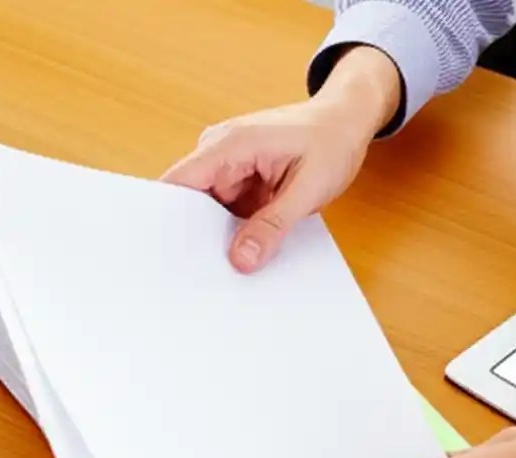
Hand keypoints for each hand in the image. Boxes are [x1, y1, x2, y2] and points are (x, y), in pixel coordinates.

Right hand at [160, 46, 400, 272]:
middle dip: (200, 237)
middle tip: (212, 276)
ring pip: (211, 212)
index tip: (174, 259)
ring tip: (237, 265)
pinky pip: (229, 211)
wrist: (346, 122)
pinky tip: (251, 250)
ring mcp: (228, 166)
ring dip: (223, 236)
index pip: (177, 184)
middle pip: (191, 203)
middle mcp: (219, 152)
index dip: (168, 220)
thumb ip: (274, 225)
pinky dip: (239, 230)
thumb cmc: (332, 142)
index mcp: (228, 145)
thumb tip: (241, 259)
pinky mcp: (241, 179)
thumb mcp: (309, 188)